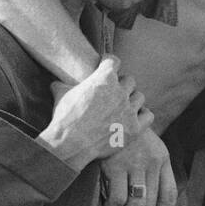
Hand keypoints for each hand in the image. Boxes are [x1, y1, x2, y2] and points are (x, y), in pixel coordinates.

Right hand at [44, 55, 150, 169]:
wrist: (71, 144)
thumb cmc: (65, 118)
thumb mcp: (60, 95)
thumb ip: (62, 86)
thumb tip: (56, 83)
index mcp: (104, 78)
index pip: (114, 61)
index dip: (109, 63)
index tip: (106, 65)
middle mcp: (120, 91)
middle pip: (129, 80)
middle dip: (121, 84)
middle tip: (114, 91)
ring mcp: (129, 109)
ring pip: (139, 97)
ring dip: (132, 99)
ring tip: (124, 105)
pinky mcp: (135, 128)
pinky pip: (148, 115)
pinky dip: (143, 115)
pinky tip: (135, 117)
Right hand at [97, 128, 177, 205]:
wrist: (106, 108)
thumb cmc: (122, 131)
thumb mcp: (143, 146)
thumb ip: (147, 169)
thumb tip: (142, 203)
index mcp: (162, 158)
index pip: (169, 195)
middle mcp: (152, 161)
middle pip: (149, 205)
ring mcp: (135, 163)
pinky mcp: (116, 165)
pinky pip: (116, 201)